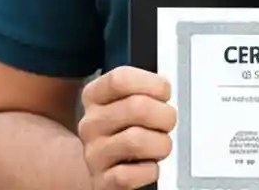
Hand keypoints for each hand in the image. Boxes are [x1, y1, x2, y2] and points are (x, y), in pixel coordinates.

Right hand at [77, 66, 177, 189]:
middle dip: (164, 115)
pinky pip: (133, 174)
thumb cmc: (122, 131)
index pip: (120, 79)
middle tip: (167, 122)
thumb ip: (140, 90)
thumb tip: (164, 88)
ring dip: (161, 144)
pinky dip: (150, 171)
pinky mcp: (103, 181)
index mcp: (94, 97)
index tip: (164, 92)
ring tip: (160, 146)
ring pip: (137, 140)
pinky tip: (148, 166)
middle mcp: (90, 123)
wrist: (102, 168)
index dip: (151, 83)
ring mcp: (94, 153)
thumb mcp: (123, 103)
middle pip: (137, 107)